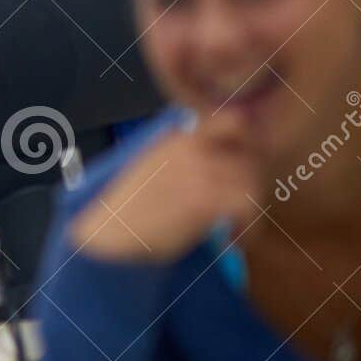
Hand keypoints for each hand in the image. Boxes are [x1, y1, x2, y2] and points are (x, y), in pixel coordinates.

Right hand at [68, 112, 260, 263]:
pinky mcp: (202, 198)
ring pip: (251, 181)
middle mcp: (189, 146)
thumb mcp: (151, 167)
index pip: (233, 121)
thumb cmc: (125, 208)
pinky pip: (246, 206)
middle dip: (254, 182)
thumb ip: (182, 157)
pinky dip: (247, 227)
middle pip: (249, 156)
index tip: (248, 166)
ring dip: (252, 209)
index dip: (248, 143)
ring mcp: (196, 170)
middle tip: (244, 207)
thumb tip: (222, 162)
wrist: (107, 232)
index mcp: (176, 136)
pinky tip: (232, 239)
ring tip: (238, 229)